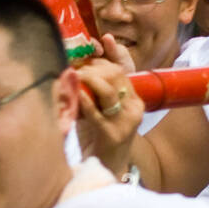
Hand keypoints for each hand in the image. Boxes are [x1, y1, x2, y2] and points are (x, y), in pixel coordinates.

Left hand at [75, 37, 144, 174]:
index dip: (104, 56)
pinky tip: (74, 93)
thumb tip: (104, 39)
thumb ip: (100, 79)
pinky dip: (83, 100)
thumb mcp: (103, 105)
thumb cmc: (100, 133)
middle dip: (92, 67)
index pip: (122, 67)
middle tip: (75, 68)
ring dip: (87, 80)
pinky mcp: (113, 135)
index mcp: (134, 98)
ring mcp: (125, 122)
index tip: (90, 50)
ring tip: (73, 77)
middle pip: (115, 75)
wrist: (106, 167)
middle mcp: (134, 108)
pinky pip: (96, 112)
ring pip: (108, 90)